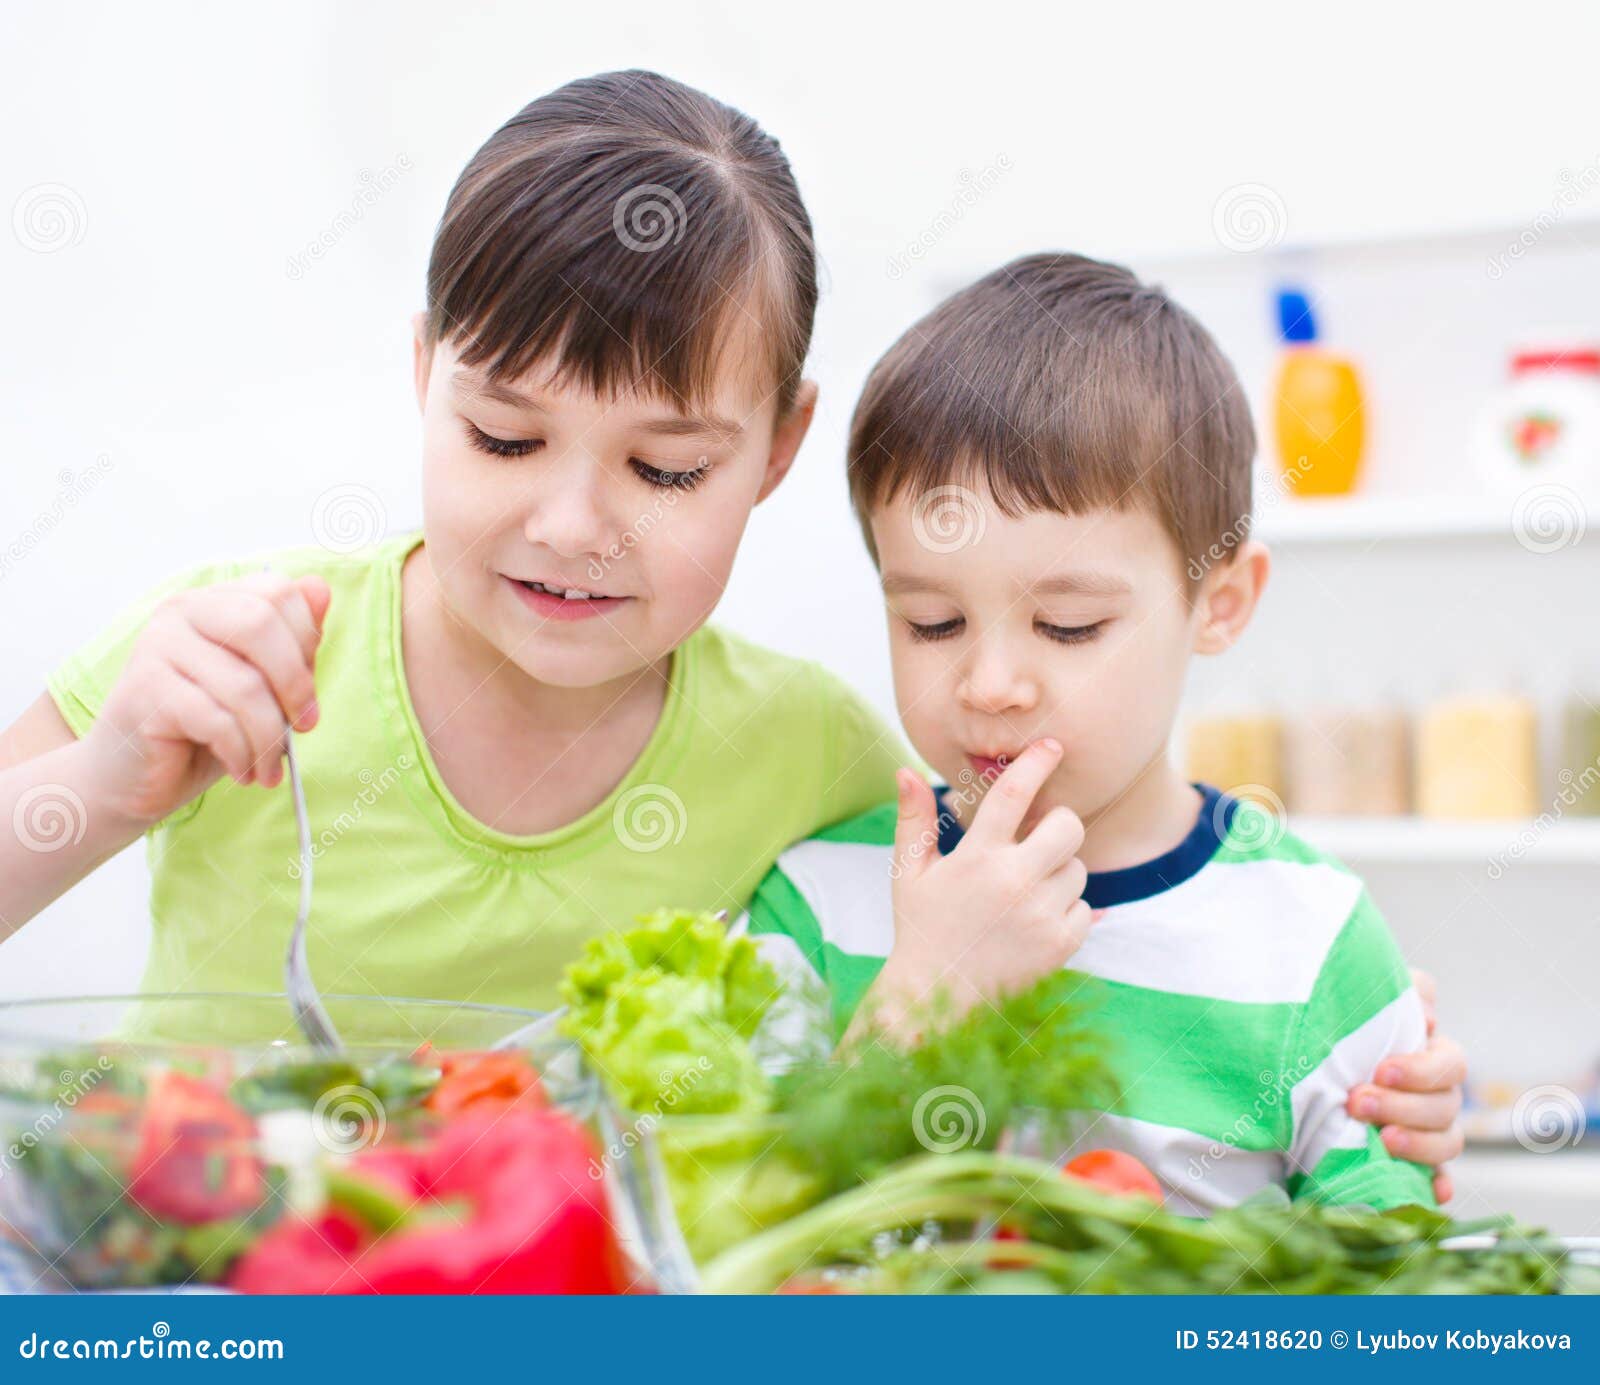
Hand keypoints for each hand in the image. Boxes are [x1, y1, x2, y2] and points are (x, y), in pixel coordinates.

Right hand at [82, 572, 330, 827]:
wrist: (135, 776)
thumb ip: (291, 643)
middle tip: (303, 727)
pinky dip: (242, 753)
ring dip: (270, 738)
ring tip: (270, 767)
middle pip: (260, 623)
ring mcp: (157, 646)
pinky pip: (216, 719)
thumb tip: (320, 589)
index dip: (307, 642)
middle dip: (295, 684)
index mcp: (214, 601)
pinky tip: (243, 771)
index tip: (308, 693)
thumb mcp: (262, 685)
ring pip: (244, 684)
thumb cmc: (206, 729)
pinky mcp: (145, 690)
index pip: (277, 592)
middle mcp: (180, 611)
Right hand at [868, 740, 1095, 1031]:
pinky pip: (1086, 908)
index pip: (1014, 794)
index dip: (1036, 763)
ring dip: (1058, 872)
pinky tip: (1035, 921)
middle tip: (1038, 839)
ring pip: (1078, 869)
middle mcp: (1014, 882)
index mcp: (976, 858)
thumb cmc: (922, 928)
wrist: (937, 999)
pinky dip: (1068, 910)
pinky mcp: (1061, 944)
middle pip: (1068, 826)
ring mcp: (1041, 915)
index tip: (1053, 746)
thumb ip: (914, 819)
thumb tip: (905, 769)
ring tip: (1024, 894)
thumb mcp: (909, 873)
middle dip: (1058, 826)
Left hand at [1346, 968, 1465, 1202]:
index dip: (1421, 1070)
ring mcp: (1425, 1126)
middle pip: (1447, 1105)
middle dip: (1405, 1106)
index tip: (1380, 1071)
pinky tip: (1433, 1192)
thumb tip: (1424, 1012)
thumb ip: (1396, 990)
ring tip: (1382, 1141)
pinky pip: (1434, 1176)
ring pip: (1447, 1141)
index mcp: (1429, 1051)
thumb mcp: (1361, 995)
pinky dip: (1436, 1184)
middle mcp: (1434, 1091)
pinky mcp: (1411, 1157)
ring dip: (1419, 1144)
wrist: (1298, 1054)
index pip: (1449, 1064)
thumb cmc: (1337, 1019)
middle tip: (1359, 1103)